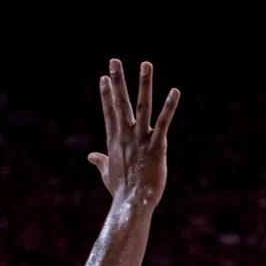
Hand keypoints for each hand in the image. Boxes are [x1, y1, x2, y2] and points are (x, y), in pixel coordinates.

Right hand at [89, 59, 180, 211]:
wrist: (132, 204)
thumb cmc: (121, 192)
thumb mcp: (107, 174)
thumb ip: (100, 162)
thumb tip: (91, 156)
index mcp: (114, 140)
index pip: (109, 112)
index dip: (106, 94)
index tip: (103, 78)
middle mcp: (126, 135)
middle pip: (120, 103)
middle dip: (117, 81)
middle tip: (114, 61)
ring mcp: (140, 139)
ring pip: (142, 106)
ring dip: (144, 84)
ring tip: (145, 64)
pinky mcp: (157, 146)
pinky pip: (164, 122)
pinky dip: (170, 106)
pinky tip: (175, 91)